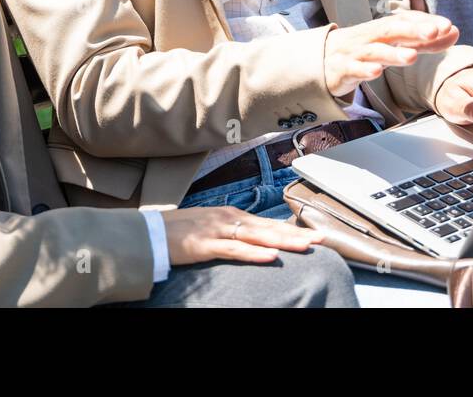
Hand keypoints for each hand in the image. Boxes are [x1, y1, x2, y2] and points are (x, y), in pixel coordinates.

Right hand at [161, 206, 323, 265]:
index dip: (293, 230)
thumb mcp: (210, 228)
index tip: (315, 235)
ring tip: (306, 246)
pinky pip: (234, 250)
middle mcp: (229, 219)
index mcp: (231, 216)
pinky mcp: (205, 246)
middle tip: (323, 239)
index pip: (269, 224)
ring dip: (283, 241)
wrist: (149, 233)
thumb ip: (232, 231)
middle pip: (269, 228)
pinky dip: (254, 253)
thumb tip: (255, 238)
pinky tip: (271, 256)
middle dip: (297, 234)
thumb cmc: (179, 232)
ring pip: (258, 237)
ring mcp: (217, 231)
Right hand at [323, 10, 458, 97]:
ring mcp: (354, 53)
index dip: (426, 22)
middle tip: (434, 31)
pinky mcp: (341, 70)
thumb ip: (423, 41)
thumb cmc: (362, 51)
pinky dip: (364, 70)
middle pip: (390, 29)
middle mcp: (369, 37)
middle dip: (413, 30)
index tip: (448, 25)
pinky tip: (376, 72)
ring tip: (412, 56)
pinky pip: (352, 69)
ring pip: (374, 51)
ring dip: (393, 53)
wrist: (319, 61)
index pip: (405, 20)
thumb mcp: (392, 45)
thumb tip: (453, 32)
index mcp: (382, 30)